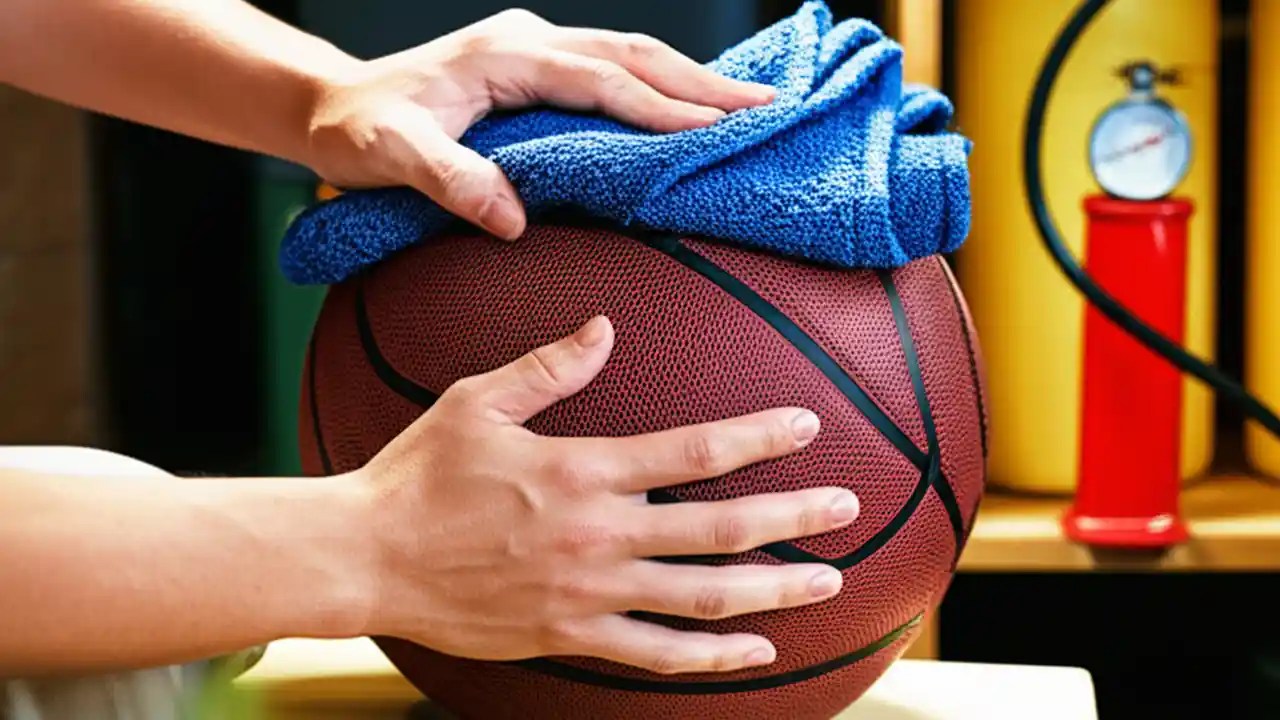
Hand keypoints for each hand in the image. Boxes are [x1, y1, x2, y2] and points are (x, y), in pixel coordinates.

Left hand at [304, 9, 775, 240]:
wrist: (332, 107)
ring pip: (630, 57)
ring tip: (747, 103)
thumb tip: (510, 218)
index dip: (661, 107)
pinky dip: (659, 85)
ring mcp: (536, 48)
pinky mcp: (537, 66)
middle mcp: (530, 40)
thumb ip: (449, 181)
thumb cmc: (362, 131)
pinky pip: (612, 69)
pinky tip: (688, 102)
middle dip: (702, 82)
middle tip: (764, 106)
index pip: (602, 80)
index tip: (716, 129)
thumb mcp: (392, 157)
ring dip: (689, 79)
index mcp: (507, 55)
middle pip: (634, 55)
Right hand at [352, 316, 857, 674]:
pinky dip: (712, 657)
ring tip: (827, 580)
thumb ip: (549, 366)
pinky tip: (758, 649)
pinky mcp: (570, 635)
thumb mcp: (476, 401)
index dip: (757, 436)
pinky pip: (657, 655)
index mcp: (582, 468)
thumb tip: (605, 328)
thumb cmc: (418, 474)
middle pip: (719, 528)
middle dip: (793, 515)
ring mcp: (589, 592)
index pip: (693, 451)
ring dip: (773, 588)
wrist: (366, 559)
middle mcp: (598, 533)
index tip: (805, 425)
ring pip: (702, 595)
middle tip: (848, 508)